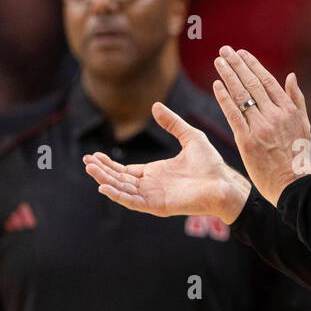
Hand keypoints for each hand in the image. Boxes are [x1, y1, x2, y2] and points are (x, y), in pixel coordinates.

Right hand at [83, 102, 250, 222]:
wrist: (224, 183)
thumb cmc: (210, 164)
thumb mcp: (190, 137)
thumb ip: (172, 123)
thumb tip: (155, 105)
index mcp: (155, 172)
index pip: (125, 170)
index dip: (108, 164)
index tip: (93, 155)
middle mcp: (151, 185)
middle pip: (119, 179)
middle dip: (102, 171)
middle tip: (86, 161)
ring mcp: (153, 196)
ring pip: (122, 189)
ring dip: (106, 180)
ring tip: (91, 169)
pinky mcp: (158, 206)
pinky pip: (133, 202)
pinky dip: (118, 195)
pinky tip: (105, 187)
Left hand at [211, 46, 310, 206]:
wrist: (293, 183)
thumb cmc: (299, 155)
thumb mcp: (304, 124)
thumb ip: (297, 99)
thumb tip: (291, 76)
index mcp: (288, 110)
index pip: (267, 81)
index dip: (253, 65)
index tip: (241, 53)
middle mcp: (274, 115)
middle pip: (252, 84)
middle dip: (237, 64)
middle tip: (225, 50)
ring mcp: (260, 127)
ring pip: (241, 96)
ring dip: (228, 76)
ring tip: (218, 61)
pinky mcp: (247, 141)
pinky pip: (233, 115)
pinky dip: (224, 98)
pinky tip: (216, 85)